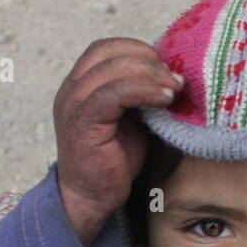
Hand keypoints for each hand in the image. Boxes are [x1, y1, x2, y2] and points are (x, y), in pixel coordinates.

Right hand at [52, 37, 183, 245]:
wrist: (92, 197)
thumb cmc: (114, 161)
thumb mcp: (130, 119)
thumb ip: (140, 95)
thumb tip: (172, 76)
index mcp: (79, 84)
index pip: (105, 48)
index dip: (137, 49)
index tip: (165, 67)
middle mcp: (71, 89)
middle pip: (109, 53)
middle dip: (148, 60)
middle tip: (175, 78)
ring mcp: (74, 104)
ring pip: (112, 70)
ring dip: (150, 74)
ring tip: (175, 88)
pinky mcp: (82, 122)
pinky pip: (113, 94)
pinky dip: (143, 91)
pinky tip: (164, 100)